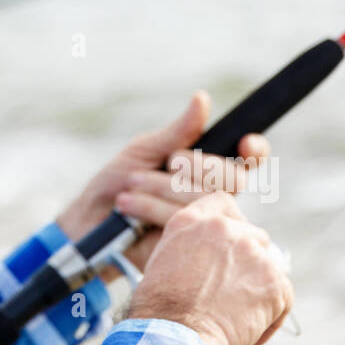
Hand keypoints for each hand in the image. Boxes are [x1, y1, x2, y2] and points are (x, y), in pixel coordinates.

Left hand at [55, 91, 269, 273]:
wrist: (91, 220)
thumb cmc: (119, 181)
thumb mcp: (146, 150)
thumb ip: (178, 132)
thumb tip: (202, 98)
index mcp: (208, 170)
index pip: (247, 159)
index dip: (253, 150)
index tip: (245, 144)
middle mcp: (213, 198)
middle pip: (232, 179)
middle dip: (195, 167)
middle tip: (167, 164)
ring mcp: (205, 224)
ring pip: (206, 199)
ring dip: (163, 186)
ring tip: (131, 186)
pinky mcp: (189, 246)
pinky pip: (186, 222)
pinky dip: (153, 208)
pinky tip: (131, 207)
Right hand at [128, 192, 293, 344]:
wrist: (176, 335)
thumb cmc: (161, 308)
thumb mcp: (163, 260)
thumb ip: (190, 245)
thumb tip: (207, 254)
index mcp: (191, 221)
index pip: (222, 202)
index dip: (233, 222)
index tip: (235, 240)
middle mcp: (222, 229)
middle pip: (253, 235)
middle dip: (249, 262)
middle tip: (235, 290)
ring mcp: (250, 251)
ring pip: (270, 266)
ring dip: (259, 290)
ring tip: (237, 316)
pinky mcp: (272, 279)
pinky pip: (283, 295)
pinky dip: (272, 316)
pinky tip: (249, 331)